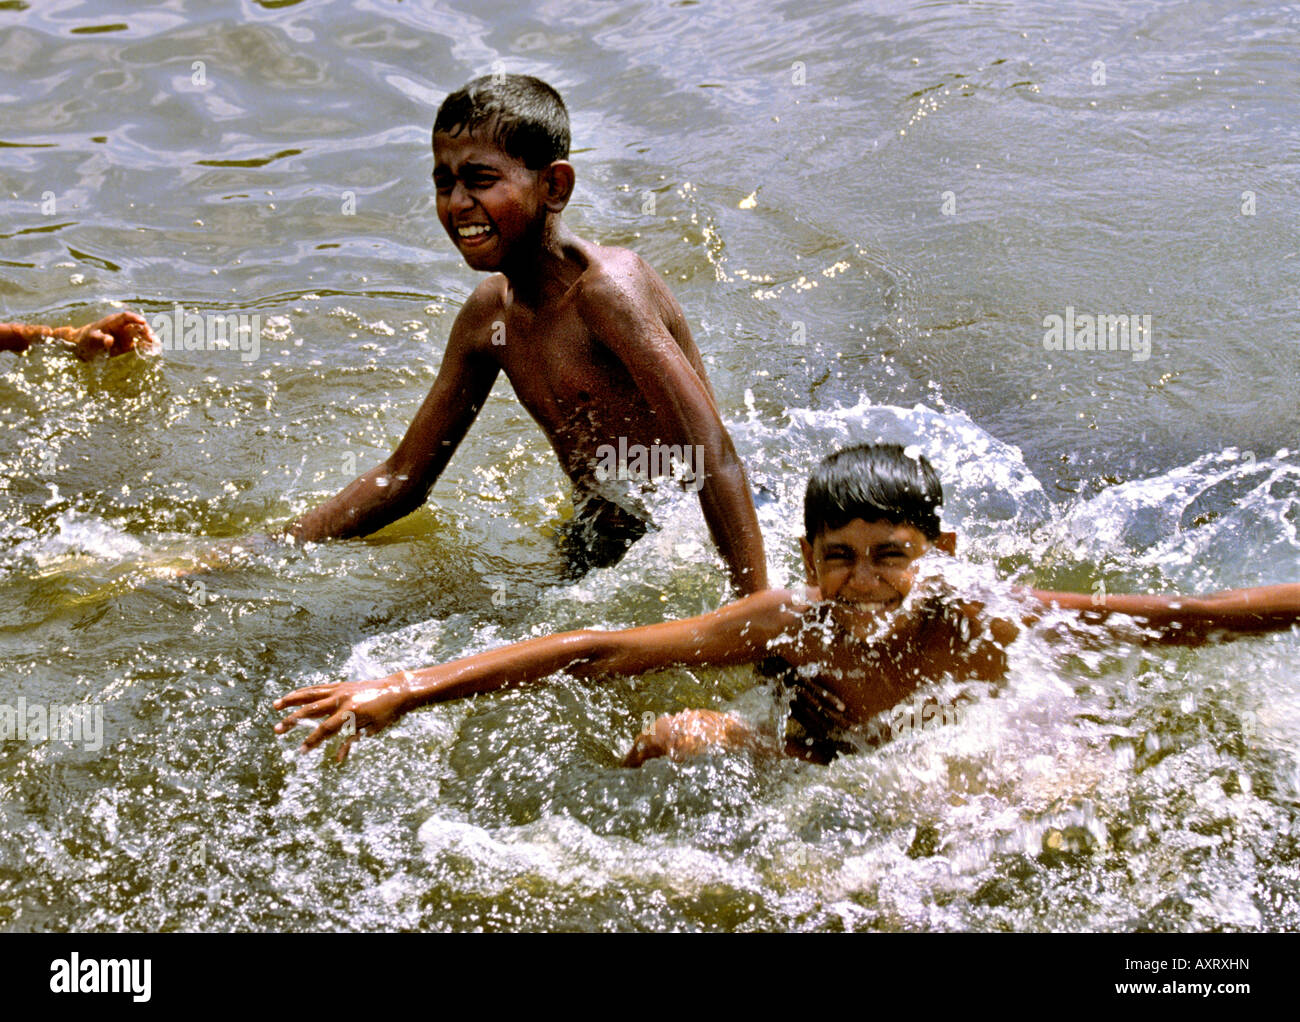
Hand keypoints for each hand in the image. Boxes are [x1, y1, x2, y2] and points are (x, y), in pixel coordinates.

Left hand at [62, 311, 156, 359]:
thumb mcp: (92, 339)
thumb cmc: (87, 339)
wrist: (84, 347)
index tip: (143, 322)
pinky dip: (147, 346)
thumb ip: (101, 339)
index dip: (135, 318)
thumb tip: (110, 341)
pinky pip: (140, 344)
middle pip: (137, 326)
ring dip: (149, 338)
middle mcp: (122, 327)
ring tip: (157, 345)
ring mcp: (126, 336)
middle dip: (145, 331)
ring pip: (141, 335)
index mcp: (113, 321)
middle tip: (151, 339)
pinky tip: (154, 350)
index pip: (126, 317)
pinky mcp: (129, 345)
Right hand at [274, 676, 410, 762]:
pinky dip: (304, 692)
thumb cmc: (386, 714)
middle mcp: (342, 699)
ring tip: (276, 705)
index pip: (325, 730)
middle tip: (277, 730)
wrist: (396, 690)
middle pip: (311, 711)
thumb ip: (352, 742)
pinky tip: (293, 695)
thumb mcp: (372, 730)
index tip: (301, 751)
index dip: (312, 741)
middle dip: (292, 721)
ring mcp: (340, 690)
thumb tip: (338, 759)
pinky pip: (318, 688)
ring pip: (310, 695)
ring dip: (292, 700)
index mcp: (350, 712)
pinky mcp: (341, 685)